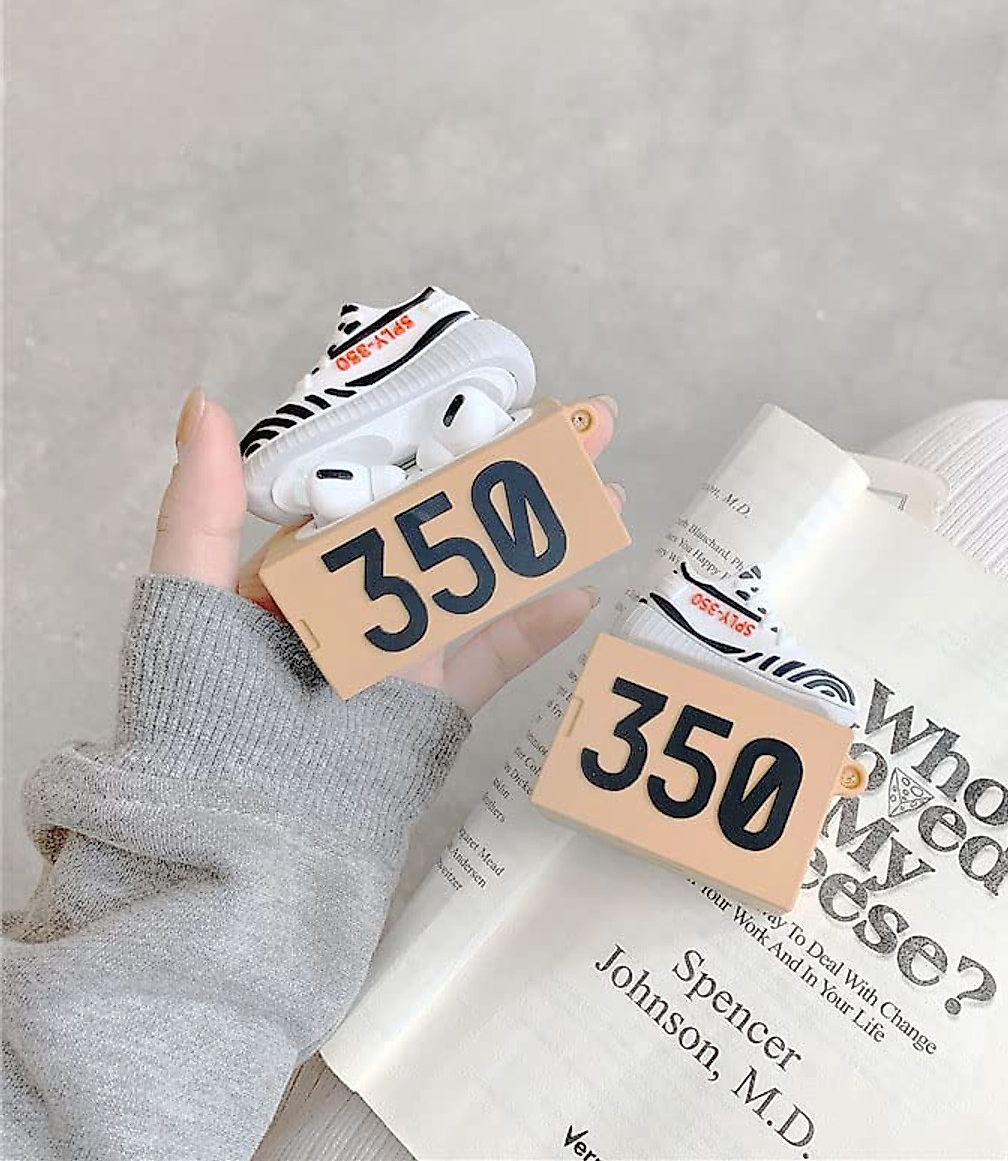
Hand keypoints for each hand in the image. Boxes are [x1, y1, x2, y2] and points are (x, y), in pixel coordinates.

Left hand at [149, 389, 623, 713]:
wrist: (233, 838)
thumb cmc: (192, 716)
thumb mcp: (184, 598)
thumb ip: (201, 508)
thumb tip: (205, 404)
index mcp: (306, 567)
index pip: (380, 483)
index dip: (435, 436)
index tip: (483, 390)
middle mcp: (363, 602)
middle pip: (453, 521)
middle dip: (517, 470)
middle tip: (580, 419)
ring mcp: (405, 652)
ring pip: (487, 579)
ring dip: (547, 534)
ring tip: (601, 488)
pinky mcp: (434, 703)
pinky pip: (495, 659)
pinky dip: (537, 630)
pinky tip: (580, 593)